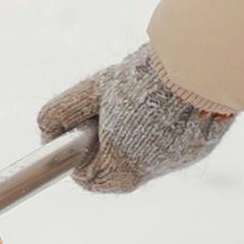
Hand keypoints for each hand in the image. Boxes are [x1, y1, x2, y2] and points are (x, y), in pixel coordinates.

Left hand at [35, 41, 232, 193]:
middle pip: (115, 167)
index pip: (85, 176)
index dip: (77, 152)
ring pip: (145, 156)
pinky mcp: (198, 150)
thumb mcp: (92, 91)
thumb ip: (61, 113)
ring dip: (135, 136)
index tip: (80, 129)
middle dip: (106, 141)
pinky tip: (166, 104)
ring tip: (139, 100)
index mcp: (119, 168)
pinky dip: (165, 130)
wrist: (198, 68)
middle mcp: (149, 173)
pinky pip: (172, 146)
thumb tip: (45, 130)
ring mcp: (176, 163)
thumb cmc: (141, 80)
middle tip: (109, 109)